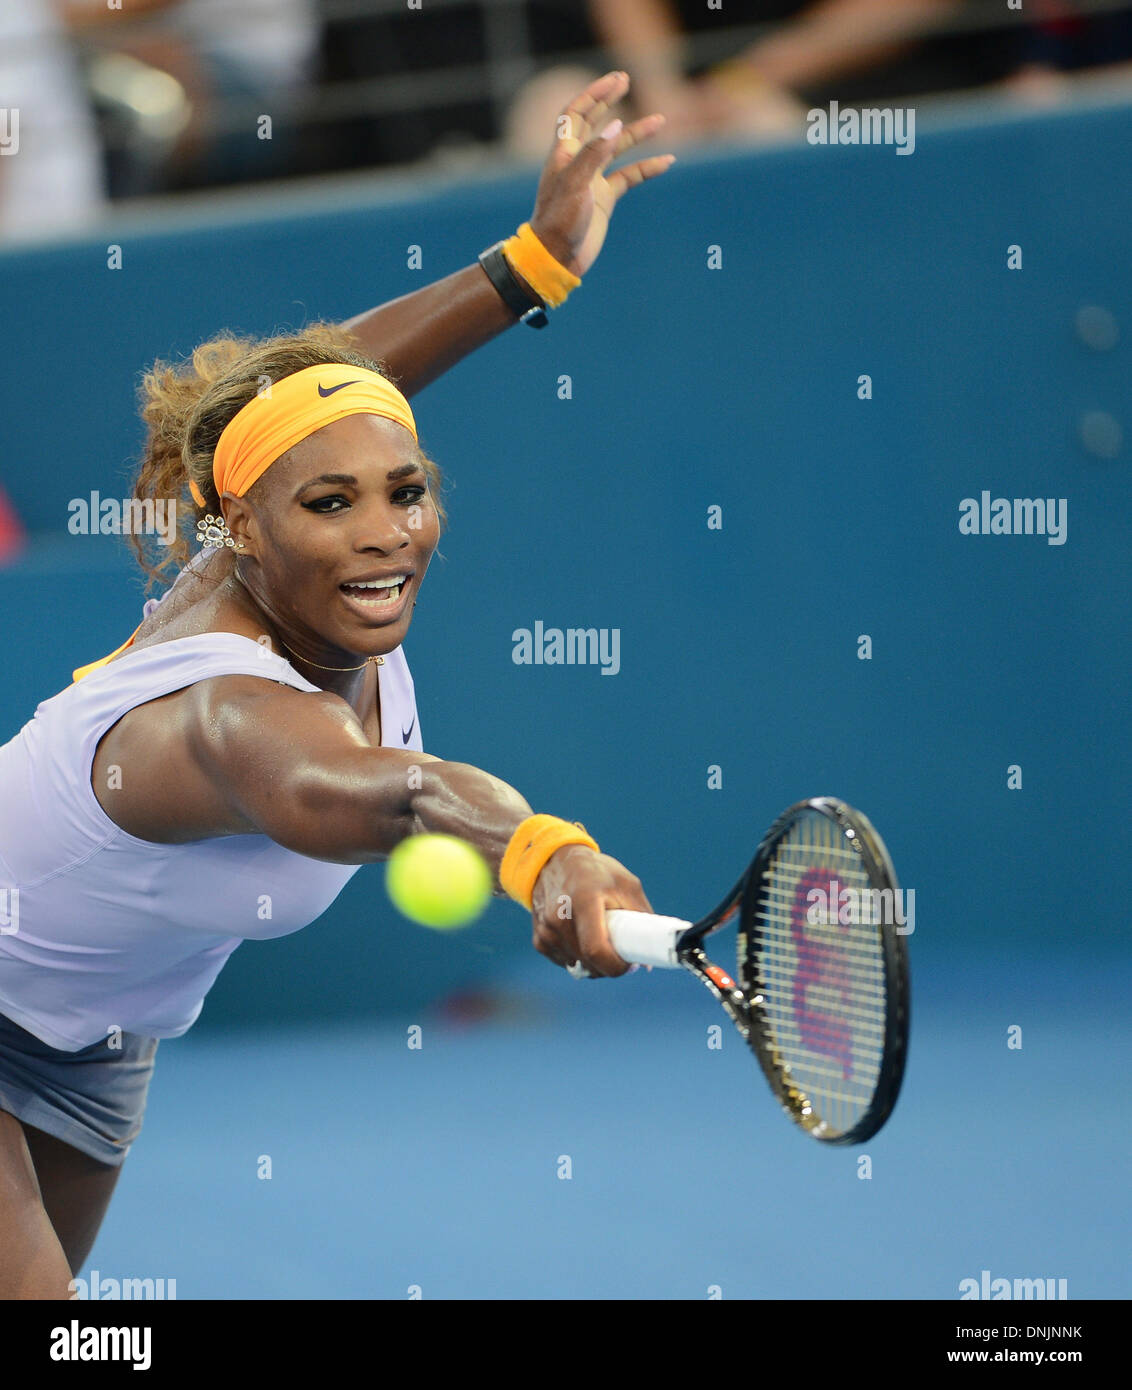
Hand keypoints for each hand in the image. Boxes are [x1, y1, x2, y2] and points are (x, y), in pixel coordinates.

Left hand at [527, 70, 675, 279]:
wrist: (557, 259)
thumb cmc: (559, 221)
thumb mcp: (575, 185)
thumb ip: (595, 154)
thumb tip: (617, 126)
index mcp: (565, 154)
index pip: (578, 113)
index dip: (595, 94)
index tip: (616, 82)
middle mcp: (578, 162)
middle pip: (594, 123)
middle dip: (609, 100)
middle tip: (625, 79)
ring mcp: (592, 180)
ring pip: (616, 149)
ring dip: (637, 134)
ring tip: (660, 120)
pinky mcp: (604, 199)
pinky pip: (628, 177)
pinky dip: (646, 168)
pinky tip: (666, 162)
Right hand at [529, 844, 654, 976]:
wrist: (554, 860)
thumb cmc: (596, 872)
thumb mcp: (626, 885)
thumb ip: (641, 917)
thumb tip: (650, 958)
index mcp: (584, 900)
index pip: (596, 949)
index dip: (616, 966)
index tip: (630, 964)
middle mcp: (559, 917)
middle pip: (589, 963)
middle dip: (610, 967)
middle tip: (622, 953)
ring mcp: (546, 930)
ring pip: (578, 966)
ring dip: (594, 964)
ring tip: (603, 940)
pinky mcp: (539, 939)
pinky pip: (565, 962)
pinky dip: (579, 959)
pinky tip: (584, 940)